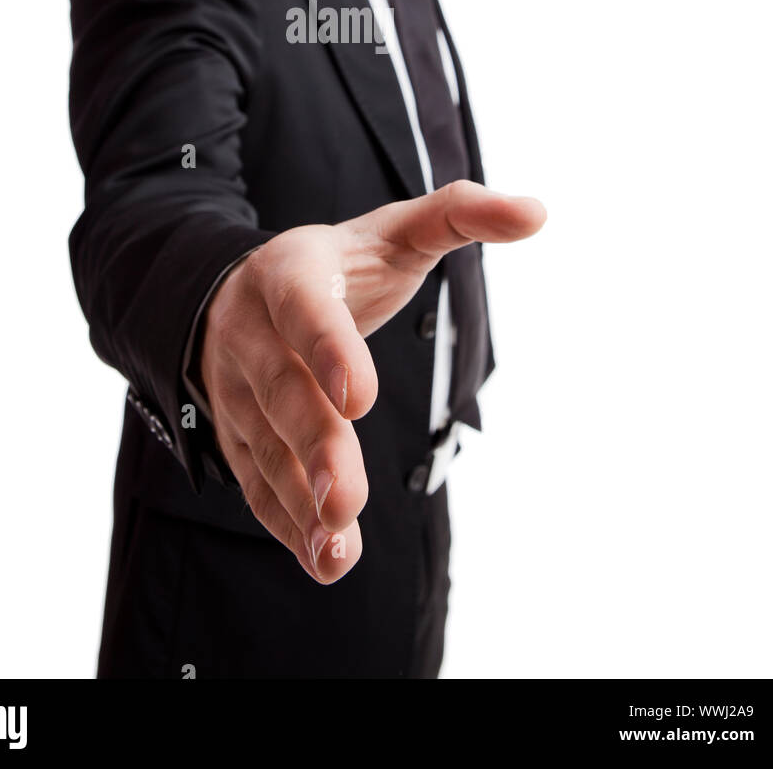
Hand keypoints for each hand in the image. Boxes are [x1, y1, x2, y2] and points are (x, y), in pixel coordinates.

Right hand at [196, 179, 545, 583]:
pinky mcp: (239, 436)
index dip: (330, 351)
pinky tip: (325, 560)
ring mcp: (241, 390)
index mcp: (292, 274)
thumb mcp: (393, 230)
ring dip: (301, 500)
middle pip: (285, 393)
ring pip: (267, 448)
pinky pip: (258, 483)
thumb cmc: (340, 266)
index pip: (308, 310)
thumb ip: (460, 215)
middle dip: (316, 448)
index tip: (361, 399)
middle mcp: (255, 334)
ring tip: (338, 546)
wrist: (235, 293)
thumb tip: (537, 212)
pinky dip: (288, 524)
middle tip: (347, 501)